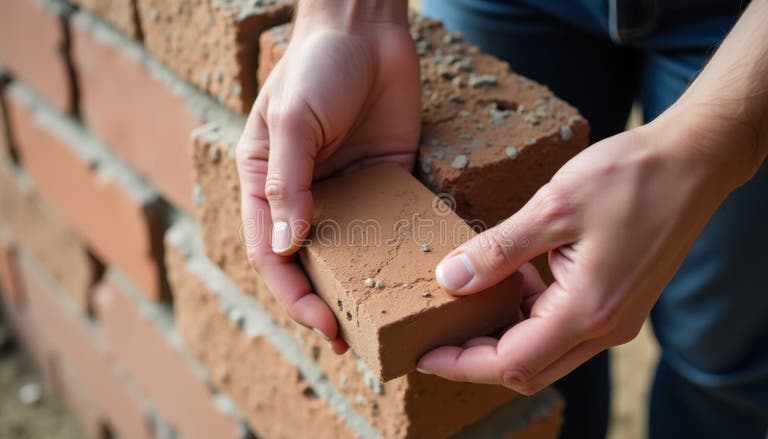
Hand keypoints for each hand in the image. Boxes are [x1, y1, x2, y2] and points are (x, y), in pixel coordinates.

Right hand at [236, 1, 418, 352]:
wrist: (367, 29)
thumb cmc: (316, 67)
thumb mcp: (292, 122)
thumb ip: (290, 183)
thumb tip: (291, 248)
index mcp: (265, 183)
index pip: (272, 253)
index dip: (292, 294)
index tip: (323, 324)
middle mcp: (303, 194)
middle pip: (309, 262)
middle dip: (324, 302)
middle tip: (352, 339)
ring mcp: (346, 189)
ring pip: (349, 251)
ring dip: (361, 286)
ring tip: (382, 321)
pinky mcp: (385, 179)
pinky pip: (388, 222)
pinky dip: (395, 251)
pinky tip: (411, 275)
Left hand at [417, 106, 753, 392]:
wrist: (692, 161)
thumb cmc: (629, 177)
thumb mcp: (552, 208)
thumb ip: (497, 251)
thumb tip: (450, 280)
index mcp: (589, 310)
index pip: (511, 362)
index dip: (461, 364)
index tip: (423, 354)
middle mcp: (606, 327)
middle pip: (528, 368)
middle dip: (477, 358)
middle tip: (437, 335)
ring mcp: (616, 318)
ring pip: (545, 350)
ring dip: (504, 333)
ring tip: (471, 299)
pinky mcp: (618, 302)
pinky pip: (564, 327)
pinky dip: (530, 313)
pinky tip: (514, 278)